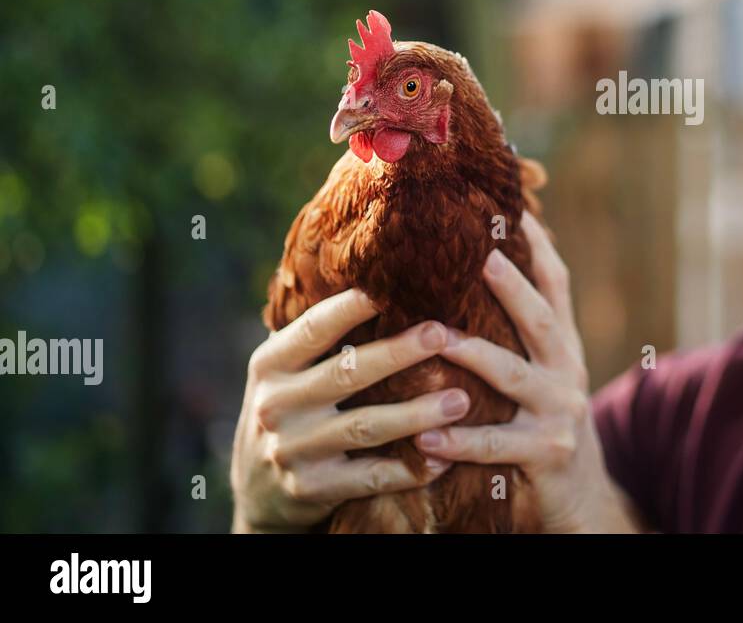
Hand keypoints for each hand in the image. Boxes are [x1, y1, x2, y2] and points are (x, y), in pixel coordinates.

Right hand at [230, 289, 471, 532]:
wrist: (256, 491)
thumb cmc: (291, 408)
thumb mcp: (286, 370)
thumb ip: (322, 336)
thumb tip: (382, 276)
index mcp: (270, 364)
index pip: (313, 328)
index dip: (350, 307)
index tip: (390, 285)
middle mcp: (276, 404)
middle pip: (347, 373)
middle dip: (398, 353)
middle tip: (442, 334)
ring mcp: (292, 450)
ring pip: (366, 426)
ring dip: (417, 413)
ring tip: (461, 400)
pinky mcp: (313, 489)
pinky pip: (371, 478)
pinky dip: (410, 468)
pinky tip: (445, 456)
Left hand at [416, 211, 639, 532]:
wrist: (583, 500)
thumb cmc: (544, 427)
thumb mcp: (542, 375)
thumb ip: (518, 334)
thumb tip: (478, 272)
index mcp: (563, 346)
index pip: (556, 284)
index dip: (538, 245)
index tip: (513, 206)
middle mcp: (567, 371)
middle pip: (541, 319)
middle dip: (511, 285)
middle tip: (479, 254)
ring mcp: (559, 412)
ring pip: (513, 376)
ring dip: (474, 354)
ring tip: (436, 339)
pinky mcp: (546, 454)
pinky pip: (496, 444)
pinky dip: (459, 440)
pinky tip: (426, 436)